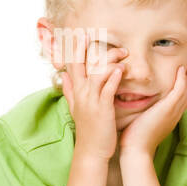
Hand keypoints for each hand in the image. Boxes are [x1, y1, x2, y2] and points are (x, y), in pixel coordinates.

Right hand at [53, 28, 124, 160]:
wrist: (91, 150)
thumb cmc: (87, 129)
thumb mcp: (75, 108)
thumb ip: (69, 91)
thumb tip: (63, 77)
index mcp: (76, 91)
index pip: (73, 64)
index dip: (75, 49)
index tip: (81, 35)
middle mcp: (82, 93)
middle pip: (82, 63)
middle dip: (90, 48)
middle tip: (104, 38)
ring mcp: (91, 99)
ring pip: (97, 72)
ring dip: (111, 60)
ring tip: (123, 54)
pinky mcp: (103, 108)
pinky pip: (108, 88)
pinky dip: (115, 77)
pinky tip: (122, 69)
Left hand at [118, 59, 186, 157]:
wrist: (136, 150)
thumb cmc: (134, 140)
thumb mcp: (142, 123)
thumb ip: (144, 113)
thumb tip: (135, 105)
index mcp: (170, 117)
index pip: (182, 98)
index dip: (186, 85)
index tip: (185, 73)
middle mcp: (175, 114)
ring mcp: (174, 111)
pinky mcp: (168, 109)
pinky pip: (179, 90)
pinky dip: (182, 79)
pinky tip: (181, 69)